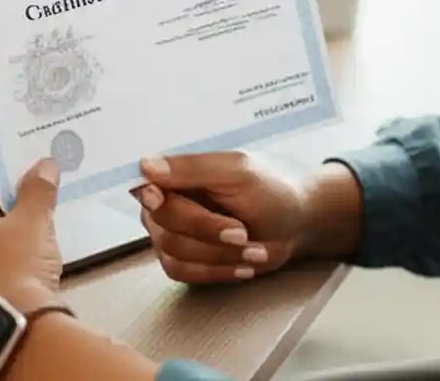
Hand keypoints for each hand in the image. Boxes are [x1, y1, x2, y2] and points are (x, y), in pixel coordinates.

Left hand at [0, 159, 62, 341]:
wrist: (8, 331)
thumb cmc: (15, 268)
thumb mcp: (34, 221)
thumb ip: (37, 188)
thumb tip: (42, 167)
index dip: (18, 184)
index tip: (39, 193)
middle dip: (10, 213)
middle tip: (39, 221)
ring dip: (4, 240)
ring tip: (33, 250)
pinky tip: (19, 274)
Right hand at [135, 152, 309, 283]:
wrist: (294, 224)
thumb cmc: (271, 192)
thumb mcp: (238, 172)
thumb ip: (192, 168)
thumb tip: (146, 166)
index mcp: (174, 175)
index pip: (148, 189)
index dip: (160, 202)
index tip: (171, 205)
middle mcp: (166, 204)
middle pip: (165, 226)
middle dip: (209, 232)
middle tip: (242, 231)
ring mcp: (171, 234)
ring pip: (174, 253)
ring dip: (220, 254)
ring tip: (252, 248)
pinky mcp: (182, 260)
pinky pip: (182, 273)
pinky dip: (216, 271)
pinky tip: (241, 264)